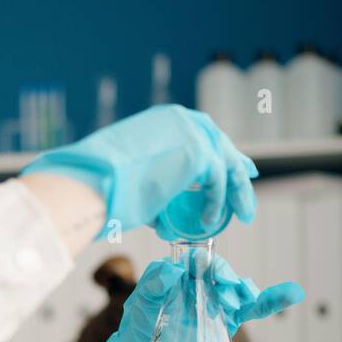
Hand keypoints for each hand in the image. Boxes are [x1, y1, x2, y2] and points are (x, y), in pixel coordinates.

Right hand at [19, 104, 257, 239]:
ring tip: (240, 215)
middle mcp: (181, 120)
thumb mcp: (135, 176)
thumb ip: (157, 186)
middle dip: (238, 166)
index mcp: (164, 121)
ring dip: (235, 190)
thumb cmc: (100, 185)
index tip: (234, 167)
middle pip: (221, 143)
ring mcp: (192, 133)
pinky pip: (219, 180)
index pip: (204, 133)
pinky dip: (217, 202)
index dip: (222, 152)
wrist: (93, 182)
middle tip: (248, 183)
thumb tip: (164, 217)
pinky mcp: (198, 152)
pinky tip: (209, 221)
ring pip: (227, 161)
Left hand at [92, 252, 303, 341]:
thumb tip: (172, 270)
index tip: (208, 273)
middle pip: (220, 274)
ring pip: (237, 289)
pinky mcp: (226, 320)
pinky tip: (292, 293)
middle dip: (226, 279)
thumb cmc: (141, 326)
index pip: (198, 261)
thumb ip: (153, 286)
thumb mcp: (141, 305)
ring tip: (238, 300)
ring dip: (243, 291)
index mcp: (179, 274)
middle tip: (224, 292)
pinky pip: (251, 308)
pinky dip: (270, 300)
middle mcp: (200, 283)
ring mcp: (215, 301)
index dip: (206, 265)